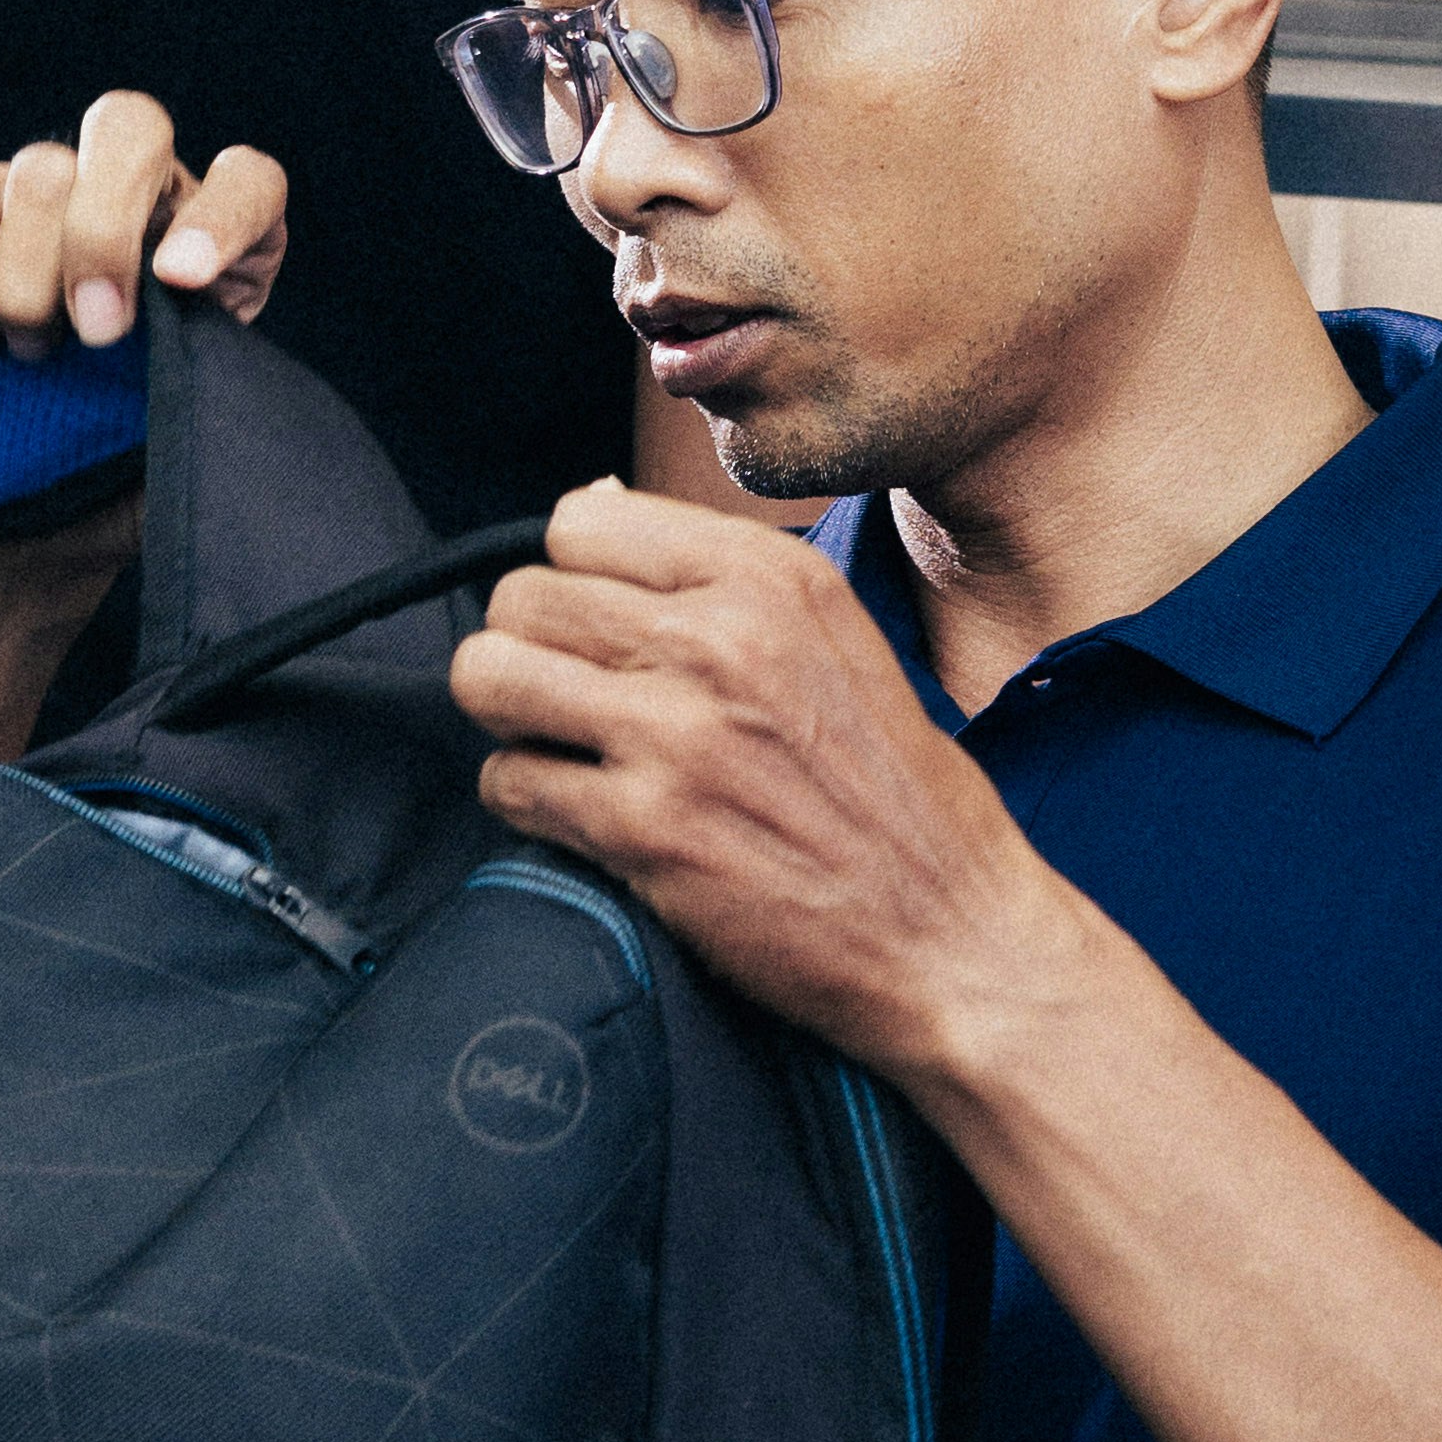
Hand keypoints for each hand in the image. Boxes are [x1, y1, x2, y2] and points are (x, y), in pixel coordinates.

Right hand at [0, 96, 285, 366]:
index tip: (183, 282)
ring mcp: (50, 173)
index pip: (248, 181)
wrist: (76, 397)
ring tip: (36, 351)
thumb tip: (137, 345)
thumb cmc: (148, 378)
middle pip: (128, 128)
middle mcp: (140, 169)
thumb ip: (194, 348)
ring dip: (29, 279)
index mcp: (220, 213)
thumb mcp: (193, 368)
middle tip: (95, 331)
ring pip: (38, 174)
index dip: (219, 219)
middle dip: (103, 235)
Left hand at [442, 490, 1088, 1086]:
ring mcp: (674, 734)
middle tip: (568, 695)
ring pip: (490, 676)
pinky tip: (579, 812)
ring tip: (557, 743)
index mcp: (769, 578)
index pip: (579, 519)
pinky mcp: (643, 831)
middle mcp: (718, 639)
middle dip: (530, 647)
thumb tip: (592, 508)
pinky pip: (507, 780)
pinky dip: (525, 799)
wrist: (951, 933)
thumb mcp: (836, 638)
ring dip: (509, 715)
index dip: (575, 578)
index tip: (599, 625)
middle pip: (523, 595)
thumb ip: (722, 577)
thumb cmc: (899, 797)